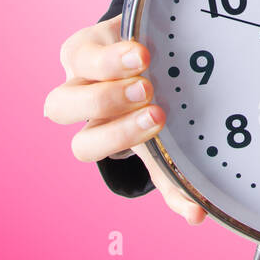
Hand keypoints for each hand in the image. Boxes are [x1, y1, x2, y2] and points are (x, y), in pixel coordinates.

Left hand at [44, 16, 206, 225]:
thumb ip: (173, 174)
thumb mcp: (159, 137)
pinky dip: (113, 53)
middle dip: (107, 113)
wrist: (142, 48)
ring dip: (108, 81)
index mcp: (96, 130)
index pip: (88, 146)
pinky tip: (141, 50)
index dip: (118, 140)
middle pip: (60, 113)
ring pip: (68, 85)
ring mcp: (79, 71)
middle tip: (153, 104)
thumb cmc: (149, 104)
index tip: (161, 127)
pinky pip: (86, 50)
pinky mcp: (87, 43)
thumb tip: (199, 215)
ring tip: (148, 71)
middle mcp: (81, 102)